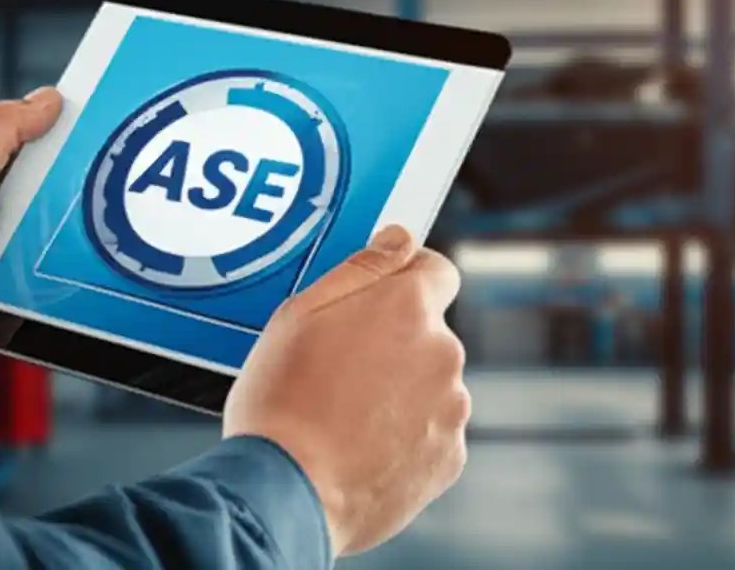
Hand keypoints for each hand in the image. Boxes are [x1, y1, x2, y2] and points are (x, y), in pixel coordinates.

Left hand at [0, 87, 62, 372]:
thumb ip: (3, 128)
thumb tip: (45, 100)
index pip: (20, 129)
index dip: (55, 130)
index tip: (92, 136)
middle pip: (37, 177)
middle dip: (61, 187)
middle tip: (84, 195)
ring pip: (39, 220)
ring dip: (54, 231)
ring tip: (65, 238)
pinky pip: (33, 257)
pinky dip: (45, 263)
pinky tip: (53, 267)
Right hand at [223, 225, 469, 556]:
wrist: (287, 493)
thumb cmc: (282, 402)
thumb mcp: (299, 313)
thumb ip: (362, 268)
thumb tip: (400, 240)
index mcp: (408, 307)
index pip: (437, 270)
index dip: (408, 280)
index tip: (380, 300)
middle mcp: (443, 351)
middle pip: (428, 335)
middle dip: (393, 346)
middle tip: (337, 373)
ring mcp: (451, 408)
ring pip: (430, 386)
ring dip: (400, 394)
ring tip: (343, 419)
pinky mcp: (450, 458)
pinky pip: (431, 435)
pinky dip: (405, 439)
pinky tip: (360, 450)